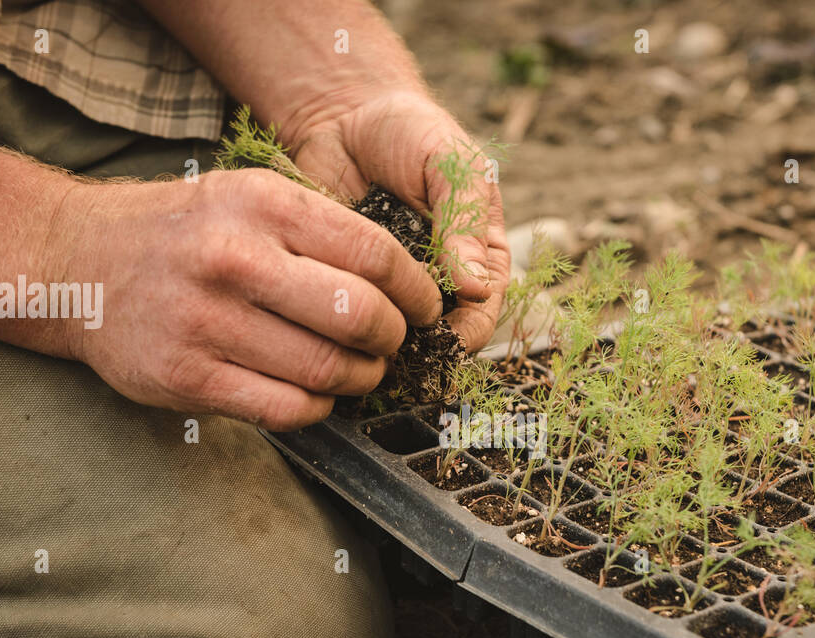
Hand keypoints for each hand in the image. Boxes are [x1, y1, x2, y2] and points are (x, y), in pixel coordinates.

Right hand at [50, 168, 443, 429]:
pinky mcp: (188, 378)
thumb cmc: (182, 233)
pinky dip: (317, 408)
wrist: (76, 263)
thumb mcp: (247, 198)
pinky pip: (286, 409)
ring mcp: (207, 322)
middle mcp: (235, 259)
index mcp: (261, 204)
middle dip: (393, 340)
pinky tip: (316, 394)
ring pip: (327, 370)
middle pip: (360, 316)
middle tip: (392, 344)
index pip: (375, 255)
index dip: (416, 291)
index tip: (425, 308)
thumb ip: (319, 230)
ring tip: (359, 371)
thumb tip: (407, 282)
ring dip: (360, 380)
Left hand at [288, 90, 510, 351]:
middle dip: (419, 344)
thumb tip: (478, 288)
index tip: (441, 333)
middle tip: (392, 338)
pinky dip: (346, 323)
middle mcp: (442, 283)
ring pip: (395, 336)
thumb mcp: (450, 164)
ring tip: (360, 327)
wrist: (341, 115)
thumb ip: (465, 221)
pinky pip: (353, 317)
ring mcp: (395, 289)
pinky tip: (332, 316)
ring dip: (380, 340)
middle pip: (440, 338)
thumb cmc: (410, 131)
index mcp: (481, 259)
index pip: (482, 316)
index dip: (467, 333)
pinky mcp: (352, 286)